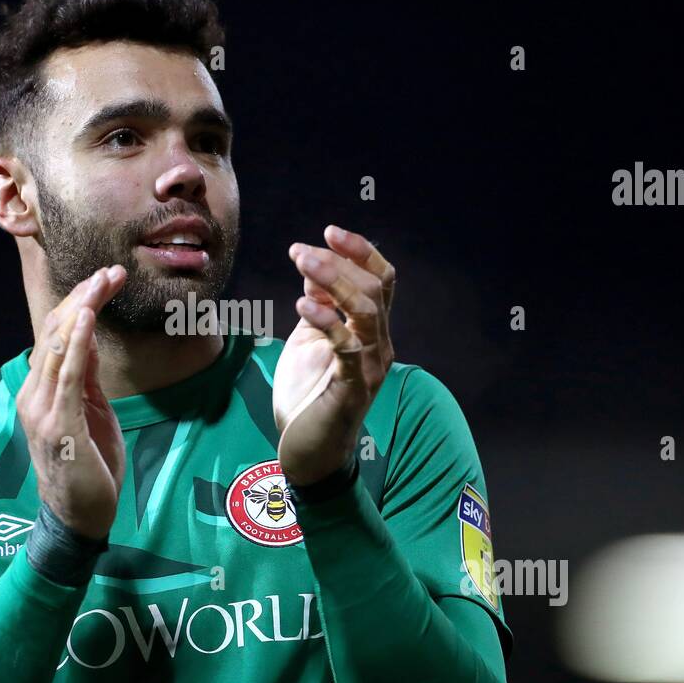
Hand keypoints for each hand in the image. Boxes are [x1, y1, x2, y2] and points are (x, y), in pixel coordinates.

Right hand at [16, 265, 126, 538]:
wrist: (80, 517)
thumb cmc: (88, 467)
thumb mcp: (91, 413)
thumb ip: (87, 379)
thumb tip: (92, 342)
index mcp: (40, 391)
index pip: (57, 336)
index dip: (80, 303)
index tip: (107, 279)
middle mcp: (33, 395)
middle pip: (56, 333)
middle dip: (84, 297)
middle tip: (112, 272)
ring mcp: (42, 409)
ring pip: (59, 346)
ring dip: (83, 309)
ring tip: (102, 282)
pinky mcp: (59, 424)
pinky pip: (68, 375)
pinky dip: (77, 342)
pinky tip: (86, 317)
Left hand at [273, 226, 395, 485]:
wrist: (309, 450)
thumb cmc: (308, 395)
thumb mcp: (308, 341)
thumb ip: (318, 307)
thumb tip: (314, 271)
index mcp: (371, 332)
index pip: (381, 281)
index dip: (361, 252)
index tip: (330, 232)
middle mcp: (379, 346)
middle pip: (375, 290)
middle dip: (339, 263)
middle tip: (301, 250)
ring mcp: (370, 368)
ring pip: (369, 313)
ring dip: (336, 283)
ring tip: (303, 264)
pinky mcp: (354, 389)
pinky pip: (348, 348)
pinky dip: (328, 322)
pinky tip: (303, 306)